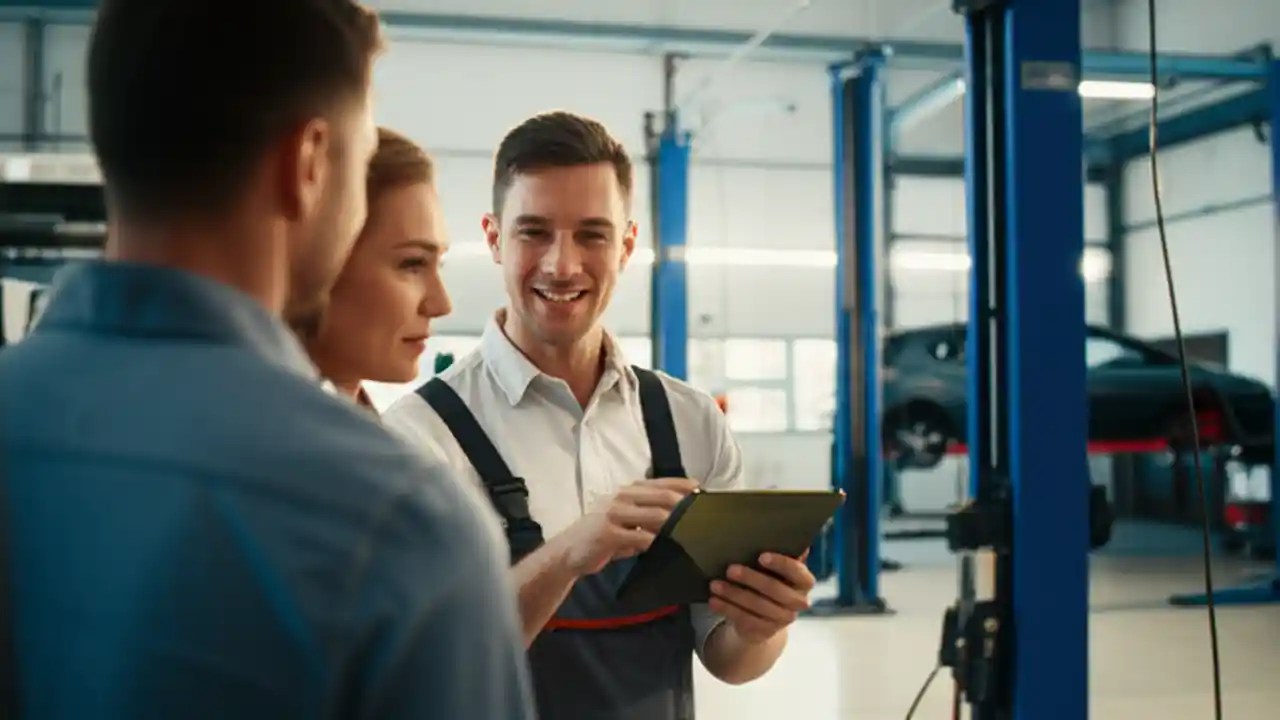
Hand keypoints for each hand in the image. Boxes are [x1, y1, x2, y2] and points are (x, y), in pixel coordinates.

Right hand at [558, 478, 699, 575]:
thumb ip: (646, 516)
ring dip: (674, 524)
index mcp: (627, 492)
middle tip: (702, 513)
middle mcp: (621, 498)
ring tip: (692, 531)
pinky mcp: (609, 533)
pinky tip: (665, 546)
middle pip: (661, 496)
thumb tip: (677, 517)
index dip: (682, 485)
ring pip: (654, 515)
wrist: (569, 551)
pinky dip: (655, 542)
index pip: (660, 483)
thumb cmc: (602, 536)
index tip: (700, 490)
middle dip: (683, 504)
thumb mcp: (624, 520)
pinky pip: (640, 537)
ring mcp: (613, 514)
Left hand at [709, 551, 814, 644]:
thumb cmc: (768, 579)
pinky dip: (727, 609)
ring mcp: (783, 620)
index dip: (782, 564)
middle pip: (775, 590)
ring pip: (757, 606)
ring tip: (715, 585)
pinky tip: (714, 600)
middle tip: (730, 569)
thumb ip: (778, 552)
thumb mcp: (773, 567)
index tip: (761, 556)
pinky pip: (745, 620)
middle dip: (751, 578)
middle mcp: (798, 602)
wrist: (763, 614)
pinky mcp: (765, 631)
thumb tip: (779, 529)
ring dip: (734, 594)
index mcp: (804, 581)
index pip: (798, 572)